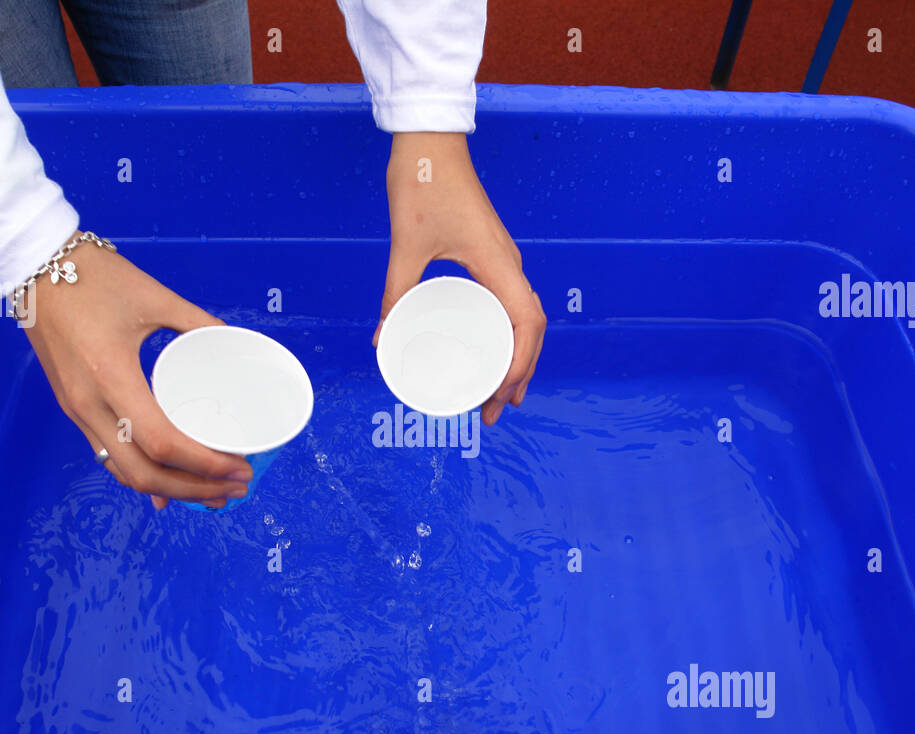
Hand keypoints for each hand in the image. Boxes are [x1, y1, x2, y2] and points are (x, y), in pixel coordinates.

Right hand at [22, 233, 252, 509]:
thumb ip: (197, 322)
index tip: (240, 468)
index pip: (161, 441)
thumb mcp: (154, 296)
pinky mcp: (74, 408)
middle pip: (144, 472)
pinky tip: (168, 488)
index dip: (204, 464)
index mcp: (111, 375)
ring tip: (211, 492)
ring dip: (171, 489)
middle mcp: (89, 404)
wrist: (34, 266)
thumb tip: (233, 342)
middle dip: (195, 489)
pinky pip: (109, 457)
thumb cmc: (93, 276)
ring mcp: (77, 411)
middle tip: (236, 488)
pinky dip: (142, 476)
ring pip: (125, 472)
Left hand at [377, 132, 545, 425]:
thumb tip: (381, 339)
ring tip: (500, 394)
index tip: (499, 393)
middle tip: (495, 410)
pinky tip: (492, 351)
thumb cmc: (423, 184)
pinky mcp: (492, 255)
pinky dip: (509, 335)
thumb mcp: (405, 245)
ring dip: (518, 358)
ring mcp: (504, 260)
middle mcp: (509, 265)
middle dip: (518, 374)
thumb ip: (395, 292)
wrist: (431, 141)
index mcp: (498, 264)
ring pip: (525, 319)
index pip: (527, 324)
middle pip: (532, 331)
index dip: (519, 364)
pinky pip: (512, 303)